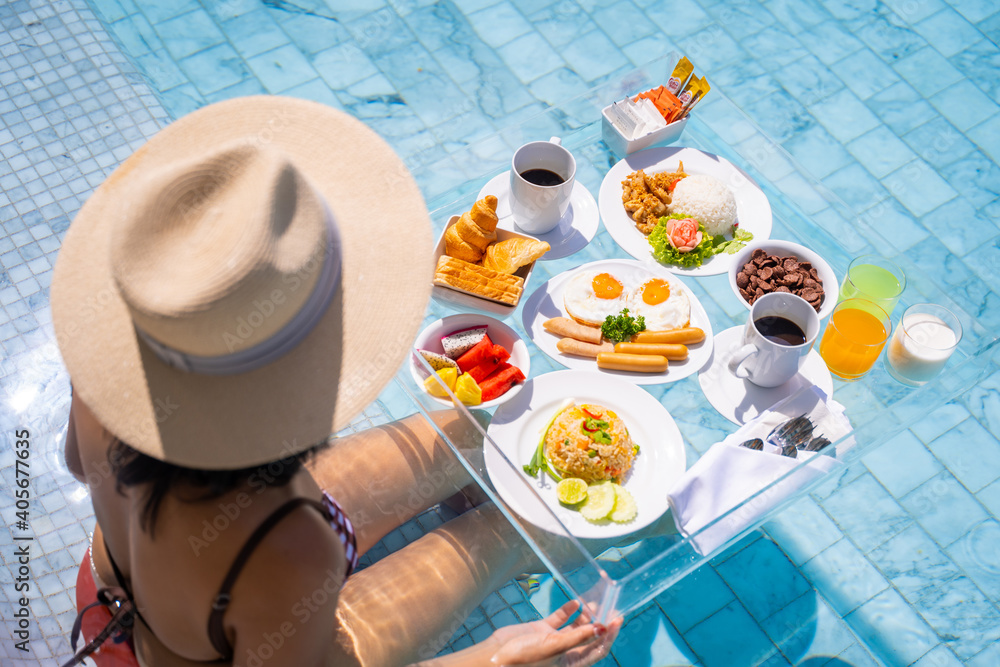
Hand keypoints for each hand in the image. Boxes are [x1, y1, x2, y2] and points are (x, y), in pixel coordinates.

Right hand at [488, 600, 621, 666]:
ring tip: (593, 600)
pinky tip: (574, 601)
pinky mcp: (542, 631)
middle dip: (600, 622)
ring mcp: (554, 641)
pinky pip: (560, 619)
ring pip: (576, 626)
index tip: (617, 619)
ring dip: (585, 614)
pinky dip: (568, 610)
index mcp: (572, 664)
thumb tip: (601, 628)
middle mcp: (566, 653)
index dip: (609, 635)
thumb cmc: (523, 658)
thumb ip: (577, 637)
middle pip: (589, 637)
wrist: (495, 655)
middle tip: (610, 605)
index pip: (598, 649)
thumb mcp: (553, 647)